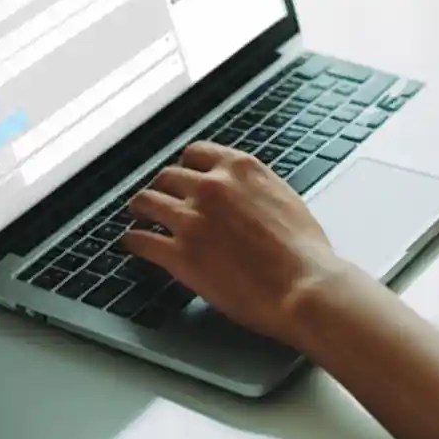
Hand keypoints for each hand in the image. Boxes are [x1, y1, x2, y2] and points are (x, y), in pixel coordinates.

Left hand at [122, 142, 346, 346]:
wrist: (304, 285)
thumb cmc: (306, 252)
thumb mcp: (286, 200)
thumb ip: (256, 190)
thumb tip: (246, 195)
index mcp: (241, 168)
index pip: (196, 153)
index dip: (187, 168)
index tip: (184, 177)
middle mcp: (212, 186)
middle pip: (167, 175)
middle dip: (164, 189)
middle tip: (161, 200)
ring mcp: (192, 218)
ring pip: (146, 201)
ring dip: (141, 210)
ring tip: (140, 217)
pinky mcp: (179, 254)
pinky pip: (140, 240)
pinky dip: (133, 242)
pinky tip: (133, 245)